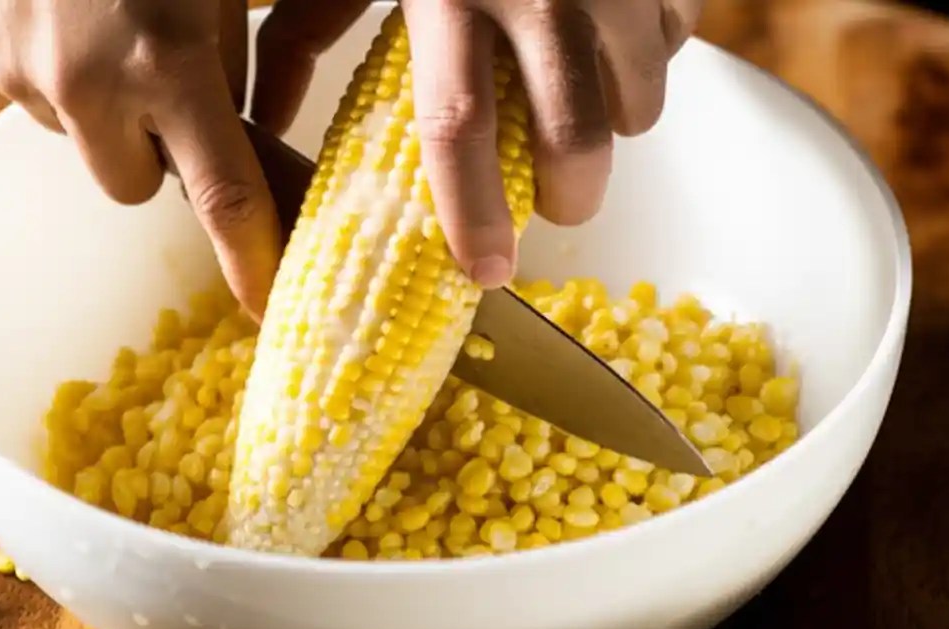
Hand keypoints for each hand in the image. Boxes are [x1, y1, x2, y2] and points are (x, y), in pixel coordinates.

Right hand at [0, 0, 280, 318]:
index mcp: (169, 61)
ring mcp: (13, 73)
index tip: (267, 312)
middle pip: (134, 182)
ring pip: (74, 136)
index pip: (223, 195)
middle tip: (155, 74)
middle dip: (153, 145)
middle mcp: (84, 83)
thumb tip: (257, 155)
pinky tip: (48, 10)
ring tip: (97, 21)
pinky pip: (15, 94)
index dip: (250, 259)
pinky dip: (38, 66)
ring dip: (95, 101)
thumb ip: (236, 66)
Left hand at [251, 0, 703, 287]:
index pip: (460, 127)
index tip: (486, 272)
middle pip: (575, 135)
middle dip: (572, 196)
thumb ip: (303, 35)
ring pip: (640, 98)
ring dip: (615, 127)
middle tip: (555, 207)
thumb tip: (270, 118)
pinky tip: (609, 41)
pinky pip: (678, 41)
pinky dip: (647, 61)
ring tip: (582, 111)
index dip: (474, 213)